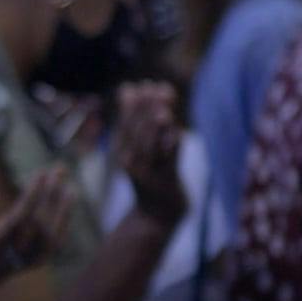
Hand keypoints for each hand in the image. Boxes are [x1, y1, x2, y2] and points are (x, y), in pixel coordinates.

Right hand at [0, 161, 73, 290]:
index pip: (15, 224)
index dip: (32, 198)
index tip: (43, 173)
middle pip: (36, 233)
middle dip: (50, 199)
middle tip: (59, 169)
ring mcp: (6, 273)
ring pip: (46, 248)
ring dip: (60, 217)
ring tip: (68, 189)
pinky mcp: (9, 273)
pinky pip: (41, 255)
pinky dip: (54, 233)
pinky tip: (58, 212)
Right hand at [110, 79, 188, 224]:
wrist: (156, 215)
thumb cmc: (149, 173)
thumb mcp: (136, 147)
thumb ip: (135, 119)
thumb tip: (129, 87)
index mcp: (122, 151)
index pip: (125, 124)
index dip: (133, 105)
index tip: (142, 85)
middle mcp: (131, 162)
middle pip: (137, 133)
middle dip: (147, 110)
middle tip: (157, 88)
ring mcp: (148, 175)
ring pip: (151, 148)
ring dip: (158, 129)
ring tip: (164, 111)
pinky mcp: (166, 184)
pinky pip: (170, 164)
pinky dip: (174, 149)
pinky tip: (179, 134)